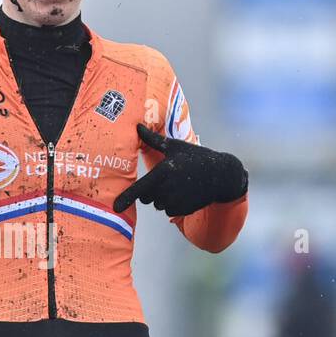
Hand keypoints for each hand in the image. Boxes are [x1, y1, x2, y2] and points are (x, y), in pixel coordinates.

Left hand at [113, 124, 246, 216]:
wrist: (220, 175)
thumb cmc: (195, 157)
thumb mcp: (174, 146)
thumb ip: (153, 140)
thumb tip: (137, 126)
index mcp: (163, 172)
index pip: (139, 189)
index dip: (126, 199)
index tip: (115, 207)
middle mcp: (168, 189)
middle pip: (146, 198)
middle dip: (150, 191)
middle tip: (165, 179)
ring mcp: (176, 201)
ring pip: (157, 204)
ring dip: (162, 197)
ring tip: (178, 184)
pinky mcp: (183, 210)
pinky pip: (168, 210)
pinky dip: (173, 203)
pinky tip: (184, 192)